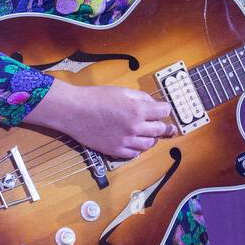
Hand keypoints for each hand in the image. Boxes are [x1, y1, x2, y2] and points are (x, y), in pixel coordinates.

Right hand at [24, 80, 175, 159]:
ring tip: (152, 136)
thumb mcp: (121, 90)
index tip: (165, 110)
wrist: (74, 111)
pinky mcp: (115, 150)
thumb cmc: (95, 97)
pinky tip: (138, 145)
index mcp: (138, 109)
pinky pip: (133, 154)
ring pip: (148, 144)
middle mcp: (135, 127)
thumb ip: (140, 97)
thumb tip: (152, 103)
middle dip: (165, 127)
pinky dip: (138, 150)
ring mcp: (125, 141)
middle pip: (159, 130)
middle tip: (169, 128)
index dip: (165, 110)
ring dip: (152, 139)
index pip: (163, 112)